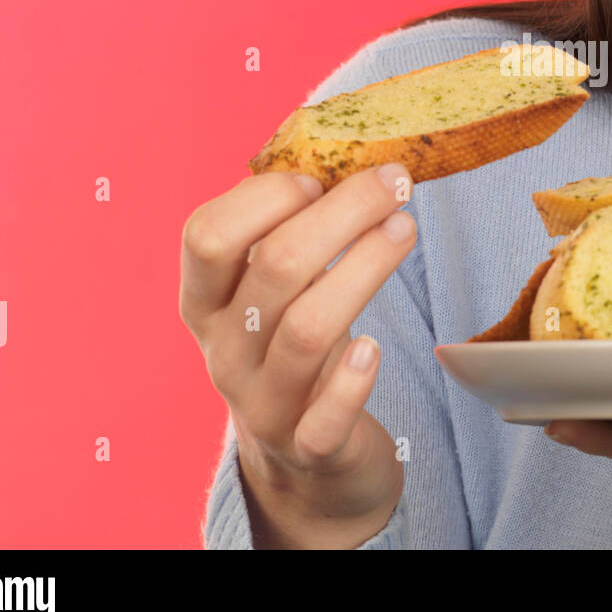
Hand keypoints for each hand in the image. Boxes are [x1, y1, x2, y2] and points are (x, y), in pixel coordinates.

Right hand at [180, 166, 417, 547]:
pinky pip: (325, 417)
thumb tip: (342, 152)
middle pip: (275, 268)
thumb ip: (288, 229)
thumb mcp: (274, 290)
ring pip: (307, 329)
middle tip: (395, 181)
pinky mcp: (310, 447)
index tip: (320, 176)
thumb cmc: (295, 345)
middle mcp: (224, 352)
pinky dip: (351, 380)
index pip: (206, 236)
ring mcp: (263, 403)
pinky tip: (374, 346)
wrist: (306, 459)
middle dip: (343, 213)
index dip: (264, 197)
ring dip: (365, 268)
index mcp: (205, 301)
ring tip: (406, 228)